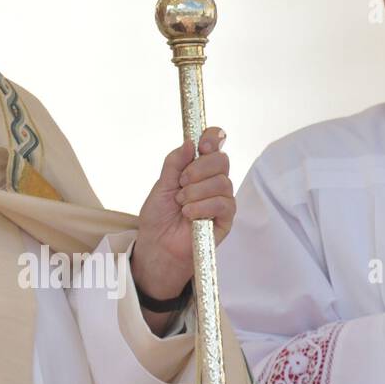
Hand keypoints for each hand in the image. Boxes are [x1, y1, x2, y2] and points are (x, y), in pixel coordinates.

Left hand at [133, 127, 232, 303]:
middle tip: (181, 183)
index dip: (212, 138)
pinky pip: (223, 203)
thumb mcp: (161, 185)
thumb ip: (174, 163)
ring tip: (181, 204)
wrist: (158, 245)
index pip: (214, 144)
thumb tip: (189, 142)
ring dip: (196, 192)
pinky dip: (202, 206)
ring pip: (222, 182)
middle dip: (198, 169)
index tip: (202, 144)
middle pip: (222, 160)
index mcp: (198, 169)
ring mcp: (222, 199)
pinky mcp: (226, 219)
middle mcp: (213, 181)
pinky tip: (189, 214)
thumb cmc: (159, 216)